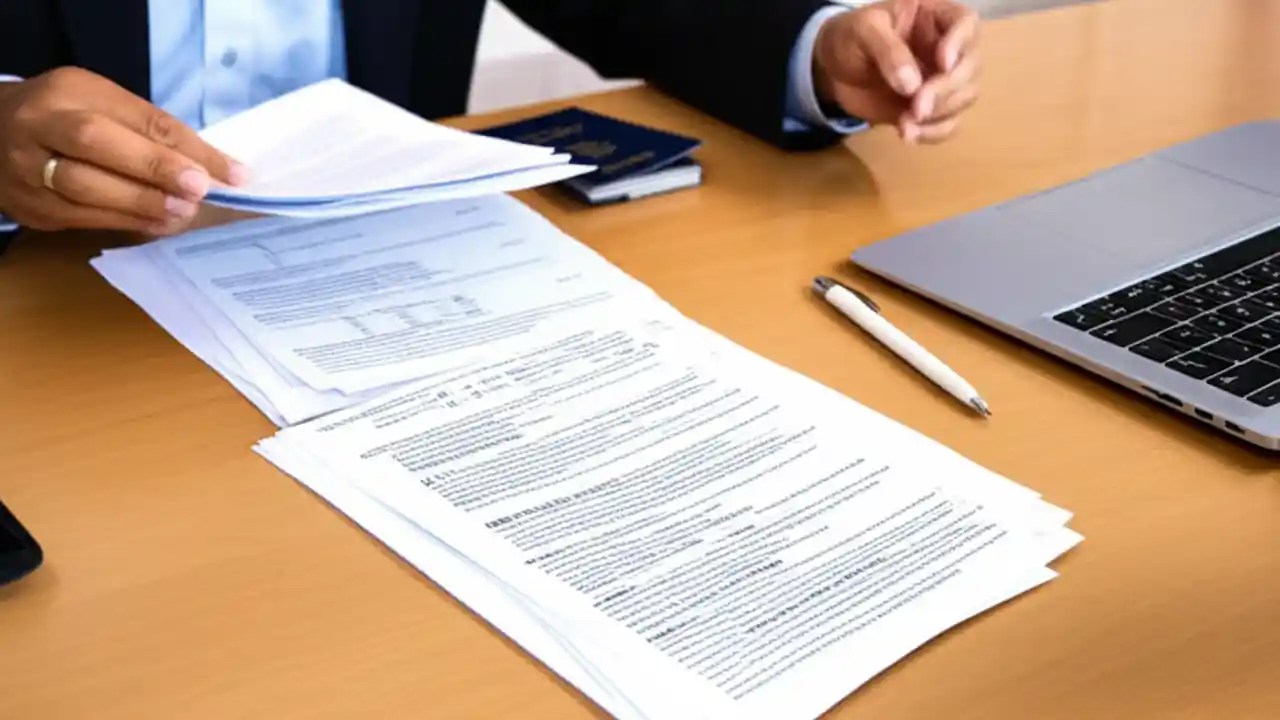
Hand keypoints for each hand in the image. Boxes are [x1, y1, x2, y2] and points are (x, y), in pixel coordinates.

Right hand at [0, 67, 247, 233]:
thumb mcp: (107, 106)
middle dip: (155, 169)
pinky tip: (158, 224)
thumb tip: (216, 168)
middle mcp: (41, 126)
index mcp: (69, 93)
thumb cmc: (68, 118)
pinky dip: (126, 222)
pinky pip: (82, 218)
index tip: (231, 171)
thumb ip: (154, 131)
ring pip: (85, 187)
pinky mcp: (32, 209)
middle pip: (96, 142)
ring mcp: (29, 169)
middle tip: (199, 190)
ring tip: (183, 211)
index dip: (186, 145)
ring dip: (143, 203)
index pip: (134, 115)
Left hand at [813, 0, 979, 143]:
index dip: (960, 43)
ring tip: (906, 124)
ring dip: (941, 113)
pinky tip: (908, 134)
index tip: (942, 63)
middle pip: (970, 65)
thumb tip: (912, 86)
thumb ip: (888, 51)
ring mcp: (941, 79)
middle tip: (917, 107)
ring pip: (965, 95)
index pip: (966, 22)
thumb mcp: (862, 31)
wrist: (831, 71)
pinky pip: (949, 122)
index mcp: (934, 16)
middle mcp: (946, 46)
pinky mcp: (931, 108)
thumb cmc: (848, 38)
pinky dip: (934, 132)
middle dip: (947, 89)